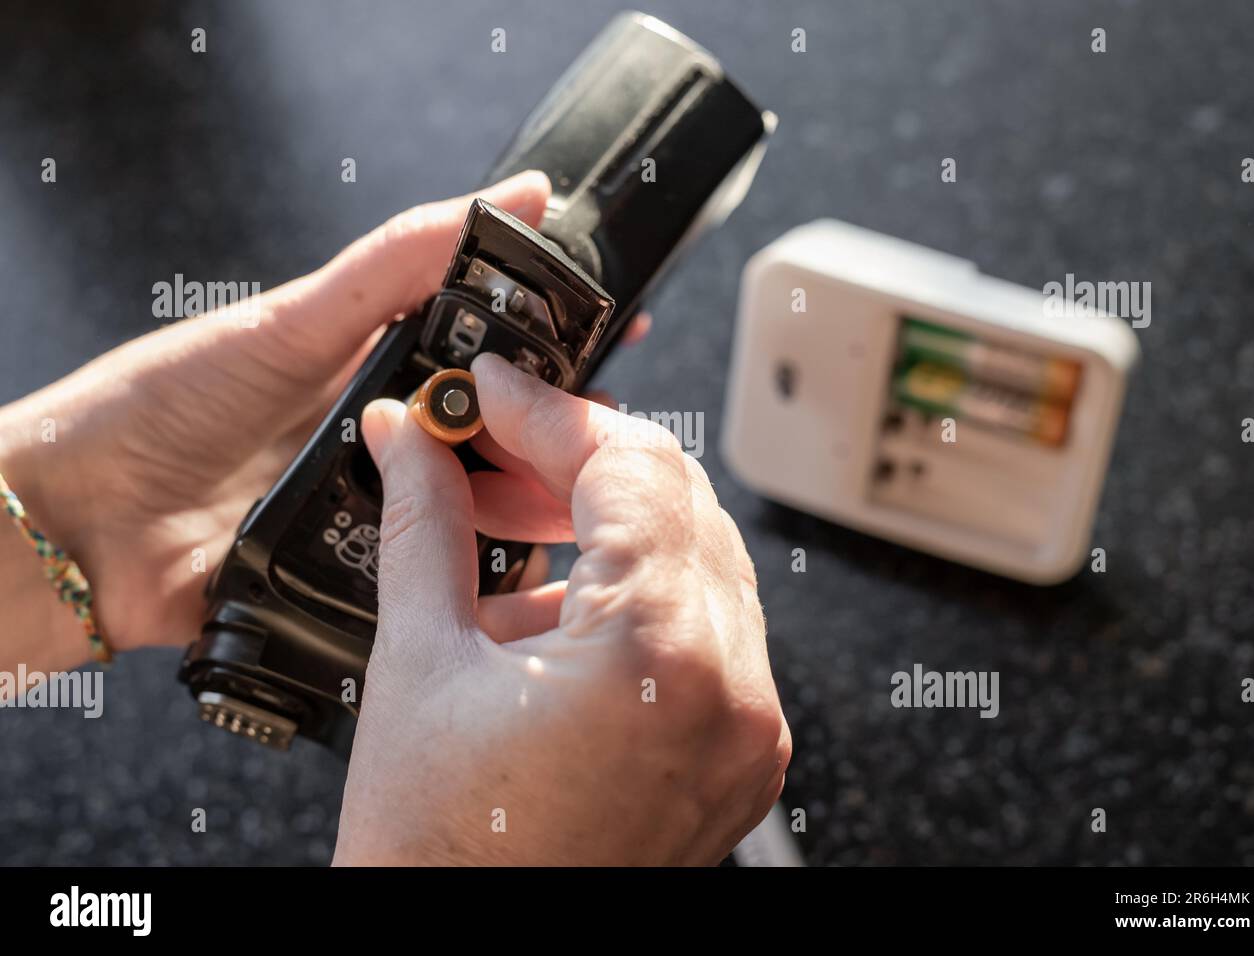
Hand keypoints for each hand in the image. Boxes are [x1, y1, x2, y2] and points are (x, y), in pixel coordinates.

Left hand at [0, 172, 550, 659]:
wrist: (80, 526)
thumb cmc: (163, 408)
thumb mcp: (292, 320)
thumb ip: (399, 262)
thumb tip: (512, 196)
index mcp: (376, 366)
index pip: (492, 347)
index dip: (558, 341)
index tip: (623, 330)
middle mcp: (388, 439)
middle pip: (501, 434)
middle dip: (559, 432)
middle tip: (604, 436)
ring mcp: (380, 512)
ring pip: (483, 510)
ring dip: (529, 500)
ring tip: (569, 499)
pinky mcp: (364, 582)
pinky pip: (437, 581)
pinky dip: (480, 577)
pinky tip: (520, 571)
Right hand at [334, 353, 790, 865]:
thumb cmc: (438, 855)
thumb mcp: (419, 664)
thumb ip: (424, 526)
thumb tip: (409, 440)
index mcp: (657, 650)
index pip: (624, 463)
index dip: (547, 409)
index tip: (490, 388)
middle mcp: (730, 684)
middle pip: (674, 497)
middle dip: (576, 461)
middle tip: (490, 452)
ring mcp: (747, 724)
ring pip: (697, 555)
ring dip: (606, 524)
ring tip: (509, 532)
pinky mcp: (741, 751)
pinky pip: (707, 627)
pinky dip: (638, 592)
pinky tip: (555, 607)